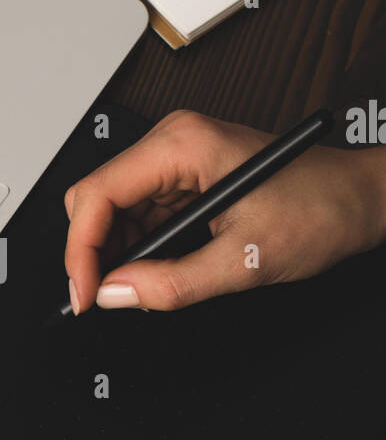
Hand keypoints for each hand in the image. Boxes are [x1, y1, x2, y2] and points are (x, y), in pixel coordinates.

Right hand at [64, 110, 385, 313]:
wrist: (361, 198)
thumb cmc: (322, 208)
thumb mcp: (246, 260)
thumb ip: (174, 282)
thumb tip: (117, 294)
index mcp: (183, 145)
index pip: (98, 194)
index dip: (81, 251)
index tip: (86, 294)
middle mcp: (173, 142)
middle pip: (96, 199)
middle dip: (94, 253)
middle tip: (107, 297)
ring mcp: (178, 157)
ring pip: (114, 209)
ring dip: (118, 252)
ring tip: (142, 286)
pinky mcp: (185, 175)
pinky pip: (140, 212)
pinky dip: (139, 246)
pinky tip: (159, 268)